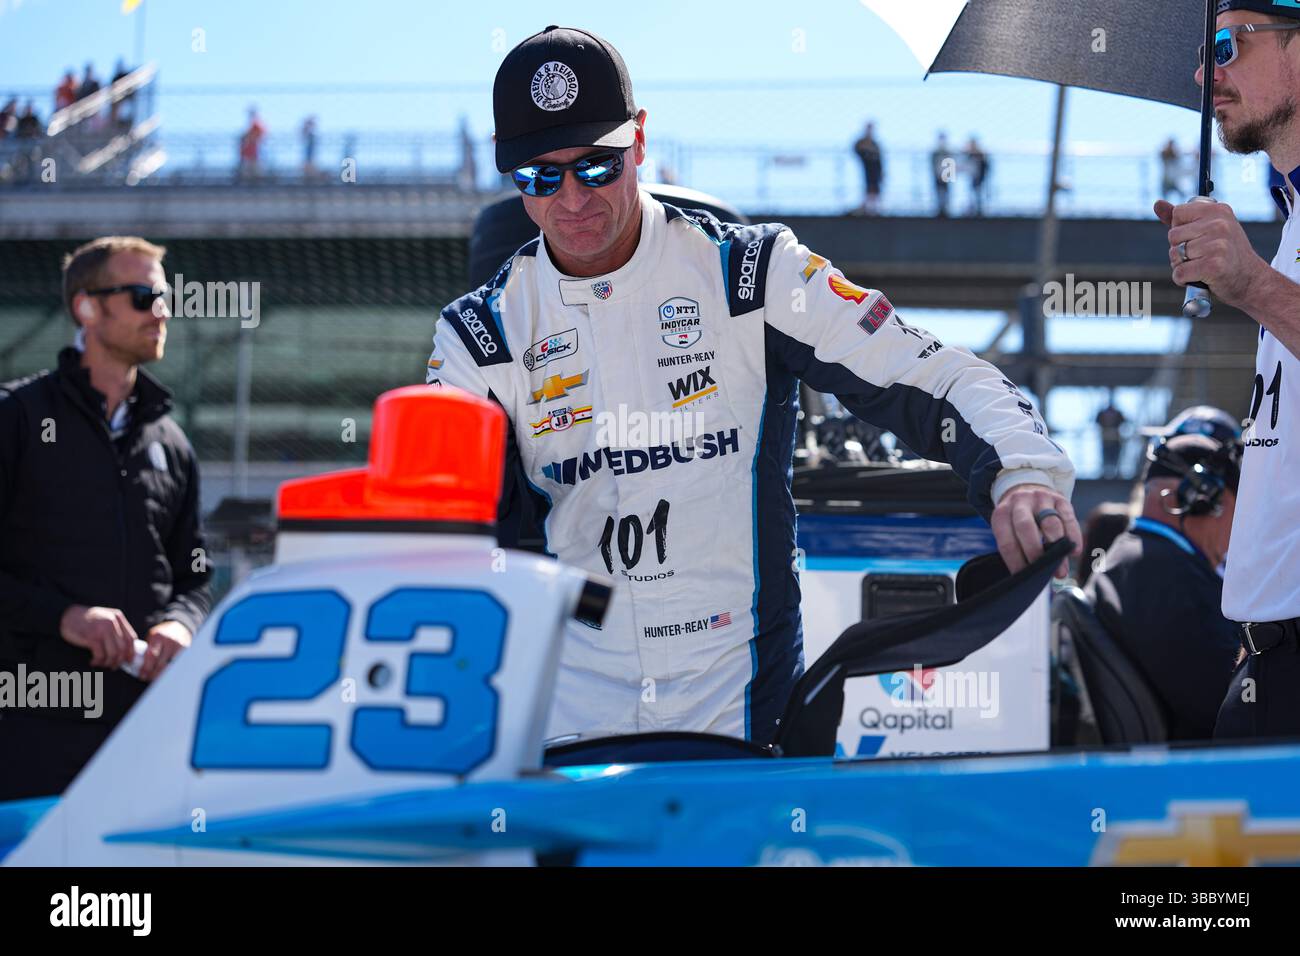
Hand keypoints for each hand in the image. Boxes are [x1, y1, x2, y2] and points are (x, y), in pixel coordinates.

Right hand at [59, 605, 137, 668]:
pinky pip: (101, 655)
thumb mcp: (104, 618)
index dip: (131, 652)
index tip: (128, 660)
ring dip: (108, 663)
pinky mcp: (92, 637)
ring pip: (113, 653)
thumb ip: (115, 629)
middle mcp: (112, 622)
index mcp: (118, 617)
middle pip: (123, 647)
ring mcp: (102, 629)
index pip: (131, 638)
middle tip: (113, 666)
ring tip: (102, 664)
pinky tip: (93, 661)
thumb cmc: (85, 620)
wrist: (65, 615)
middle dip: (119, 660)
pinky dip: (98, 661)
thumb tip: (125, 650)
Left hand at [137, 620, 191, 681]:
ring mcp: (179, 645)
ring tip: (154, 678)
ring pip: (169, 665)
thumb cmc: (161, 635)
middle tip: (146, 678)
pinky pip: (176, 664)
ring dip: (161, 674)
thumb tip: (136, 665)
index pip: (151, 655)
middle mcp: (169, 640)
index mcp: (157, 636)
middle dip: (152, 673)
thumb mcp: (152, 637)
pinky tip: (164, 675)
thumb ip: (146, 648)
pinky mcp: (186, 650)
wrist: (179, 628)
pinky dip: (170, 671)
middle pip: (160, 662)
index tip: (141, 675)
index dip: (146, 667)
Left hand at [989, 483, 1080, 577]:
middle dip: (1035, 552)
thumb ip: (1017, 546)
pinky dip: (1073, 536)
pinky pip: (1068, 518)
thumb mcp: (1008, 527)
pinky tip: (1074, 552)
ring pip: (1050, 523)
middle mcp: (1020, 503)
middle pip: (1026, 528)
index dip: (1014, 561)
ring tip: (1061, 570)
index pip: (1006, 541)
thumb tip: (1031, 574)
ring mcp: (1041, 498)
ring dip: (1057, 549)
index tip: (1023, 577)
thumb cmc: (1016, 518)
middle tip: (1043, 572)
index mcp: (1002, 514)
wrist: (1026, 487)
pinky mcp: (1060, 498)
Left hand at [1154, 198, 1268, 308]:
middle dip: (1180, 250)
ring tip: (1202, 266)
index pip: (1177, 214)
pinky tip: (1199, 278)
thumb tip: (1157, 204)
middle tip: (1201, 256)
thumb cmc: (1226, 254)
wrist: (1251, 280)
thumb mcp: (1208, 229)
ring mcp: (1217, 245)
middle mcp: (1219, 224)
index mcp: (1218, 210)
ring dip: (1182, 266)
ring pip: (1175, 255)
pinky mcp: (1213, 266)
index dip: (1181, 230)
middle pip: (1173, 236)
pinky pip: (1179, 273)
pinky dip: (1183, 280)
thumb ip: (1182, 218)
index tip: (1198, 238)